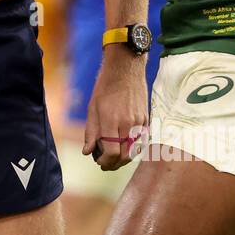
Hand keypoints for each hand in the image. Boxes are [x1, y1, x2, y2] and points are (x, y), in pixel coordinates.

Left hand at [83, 51, 149, 170]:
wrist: (125, 70)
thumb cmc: (105, 88)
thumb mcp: (92, 108)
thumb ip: (91, 132)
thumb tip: (87, 152)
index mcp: (111, 120)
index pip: (111, 152)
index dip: (105, 161)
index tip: (99, 162)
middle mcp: (127, 123)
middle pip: (124, 155)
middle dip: (114, 164)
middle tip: (106, 164)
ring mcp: (139, 122)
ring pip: (134, 150)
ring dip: (124, 158)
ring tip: (114, 158)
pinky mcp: (146, 120)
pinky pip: (142, 141)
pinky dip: (133, 148)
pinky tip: (125, 147)